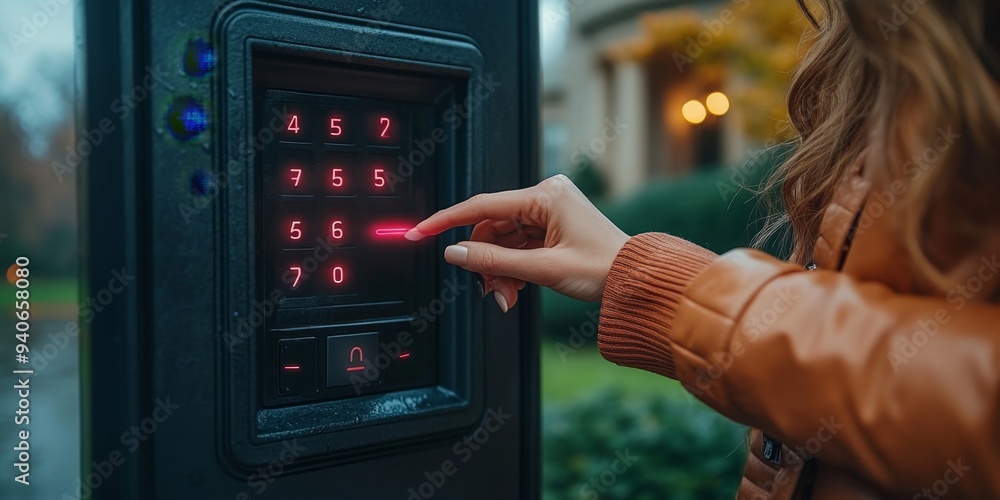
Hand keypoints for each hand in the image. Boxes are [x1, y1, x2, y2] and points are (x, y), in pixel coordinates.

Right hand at [405, 174, 629, 310]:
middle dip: (485, 263)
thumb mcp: (543, 269)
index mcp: (546, 196)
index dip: (447, 221)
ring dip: (498, 271)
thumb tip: (454, 254)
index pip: (482, 206)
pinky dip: (511, 269)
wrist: (636, 281)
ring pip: (502, 241)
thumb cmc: (604, 269)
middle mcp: (546, 197)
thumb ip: (494, 262)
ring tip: (506, 297)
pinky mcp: (551, 228)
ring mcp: (549, 212)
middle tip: (489, 292)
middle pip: (491, 228)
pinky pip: (517, 246)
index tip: (420, 232)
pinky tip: (515, 289)